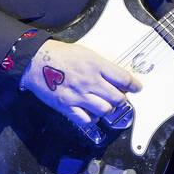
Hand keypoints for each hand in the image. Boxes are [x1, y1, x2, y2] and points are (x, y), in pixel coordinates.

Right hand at [19, 39, 142, 138]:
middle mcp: (90, 81)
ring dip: (108, 109)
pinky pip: (86, 120)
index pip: (124, 79)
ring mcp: (79, 96)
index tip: (137, 88)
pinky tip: (91, 113)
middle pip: (117, 98)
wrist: (36, 61)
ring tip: (105, 105)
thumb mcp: (86, 53)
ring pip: (105, 110)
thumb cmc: (61, 55)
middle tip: (119, 98)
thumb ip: (102, 66)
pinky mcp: (67, 106)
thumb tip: (116, 77)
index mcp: (96, 65)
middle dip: (121, 99)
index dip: (134, 85)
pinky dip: (92, 119)